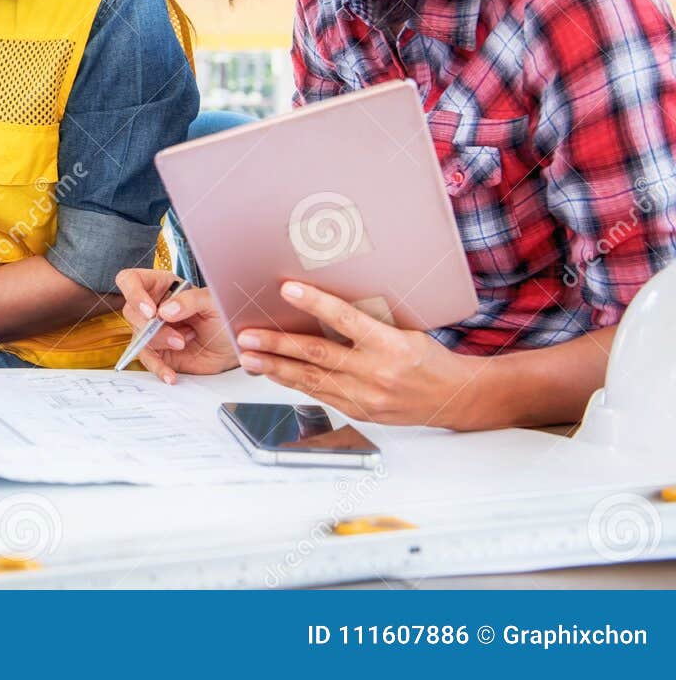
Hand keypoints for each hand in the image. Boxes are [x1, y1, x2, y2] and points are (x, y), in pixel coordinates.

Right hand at [116, 268, 235, 382]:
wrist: (232, 345)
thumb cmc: (223, 316)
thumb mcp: (212, 301)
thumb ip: (190, 300)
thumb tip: (165, 311)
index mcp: (161, 285)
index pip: (130, 281)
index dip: (134, 294)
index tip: (150, 311)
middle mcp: (152, 306)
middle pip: (131, 312)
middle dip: (151, 326)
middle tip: (176, 334)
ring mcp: (152, 330)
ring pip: (139, 336)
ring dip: (158, 343)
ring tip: (182, 344)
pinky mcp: (157, 352)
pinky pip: (148, 360)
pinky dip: (158, 368)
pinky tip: (170, 374)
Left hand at [235, 280, 483, 427]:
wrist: (454, 397)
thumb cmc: (428, 357)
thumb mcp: (404, 330)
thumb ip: (366, 322)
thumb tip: (323, 304)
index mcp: (391, 345)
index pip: (347, 320)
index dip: (316, 303)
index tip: (288, 289)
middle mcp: (376, 373)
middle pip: (317, 355)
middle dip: (277, 345)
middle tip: (247, 336)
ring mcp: (367, 397)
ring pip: (311, 380)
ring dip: (275, 368)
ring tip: (249, 358)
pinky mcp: (360, 412)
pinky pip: (320, 394)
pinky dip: (293, 383)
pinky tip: (273, 373)